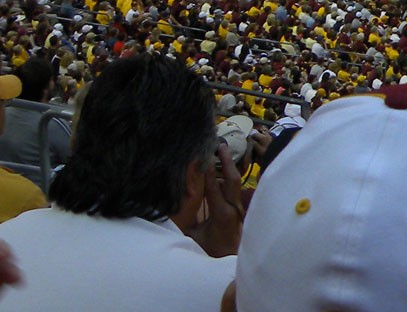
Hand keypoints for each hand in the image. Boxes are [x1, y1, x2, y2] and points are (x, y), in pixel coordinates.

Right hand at [186, 142, 244, 257]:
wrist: (230, 260)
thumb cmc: (209, 250)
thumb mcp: (192, 237)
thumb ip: (182, 222)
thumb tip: (166, 210)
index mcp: (222, 214)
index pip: (214, 188)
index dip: (208, 172)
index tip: (203, 157)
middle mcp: (234, 208)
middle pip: (232, 179)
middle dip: (227, 161)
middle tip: (220, 145)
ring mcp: (239, 207)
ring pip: (235, 183)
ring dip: (228, 167)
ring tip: (221, 152)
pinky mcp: (240, 209)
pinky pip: (234, 189)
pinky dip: (227, 178)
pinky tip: (221, 169)